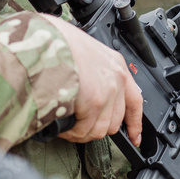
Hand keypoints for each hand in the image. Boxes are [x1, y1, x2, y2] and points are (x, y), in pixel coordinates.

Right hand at [41, 15, 143, 145]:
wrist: (44, 41)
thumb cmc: (56, 43)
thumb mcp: (84, 52)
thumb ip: (93, 73)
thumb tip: (87, 94)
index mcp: (115, 65)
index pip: (135, 100)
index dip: (135, 123)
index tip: (135, 137)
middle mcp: (116, 79)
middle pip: (115, 121)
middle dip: (95, 128)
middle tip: (78, 126)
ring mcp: (107, 92)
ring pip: (100, 130)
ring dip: (81, 133)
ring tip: (67, 126)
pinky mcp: (94, 102)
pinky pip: (84, 130)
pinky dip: (71, 132)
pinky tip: (62, 125)